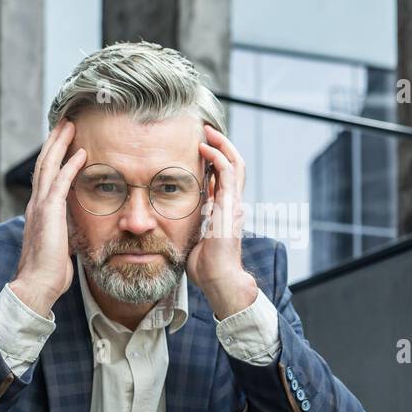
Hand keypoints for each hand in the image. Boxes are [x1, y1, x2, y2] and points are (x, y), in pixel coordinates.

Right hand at [9, 118, 85, 315]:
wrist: (36, 286)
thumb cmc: (48, 272)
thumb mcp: (58, 245)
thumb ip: (63, 231)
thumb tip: (73, 229)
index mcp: (38, 211)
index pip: (44, 176)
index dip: (53, 156)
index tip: (63, 141)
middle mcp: (36, 204)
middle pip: (43, 163)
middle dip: (55, 141)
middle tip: (66, 122)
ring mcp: (40, 207)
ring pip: (48, 165)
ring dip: (60, 144)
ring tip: (70, 125)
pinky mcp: (48, 213)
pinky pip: (60, 182)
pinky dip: (70, 165)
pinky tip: (81, 153)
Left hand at [188, 124, 256, 317]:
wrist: (219, 279)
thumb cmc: (206, 266)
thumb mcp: (196, 238)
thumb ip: (193, 224)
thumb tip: (177, 219)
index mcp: (225, 210)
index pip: (224, 178)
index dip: (215, 161)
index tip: (201, 148)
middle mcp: (233, 203)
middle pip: (234, 165)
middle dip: (221, 146)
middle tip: (205, 132)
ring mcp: (234, 202)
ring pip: (234, 163)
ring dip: (220, 145)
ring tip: (207, 132)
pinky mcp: (230, 204)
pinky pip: (228, 172)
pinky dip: (217, 156)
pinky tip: (204, 148)